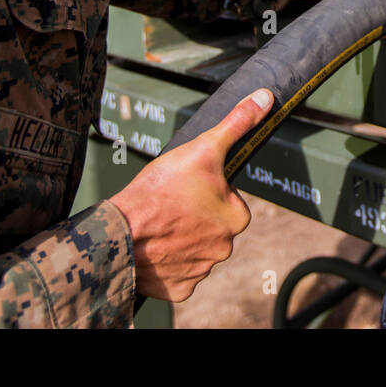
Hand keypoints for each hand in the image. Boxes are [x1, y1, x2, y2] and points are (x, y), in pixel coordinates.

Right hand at [109, 88, 273, 301]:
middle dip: (194, 215)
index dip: (207, 189)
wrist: (121, 233)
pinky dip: (167, 261)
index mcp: (237, 218)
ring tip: (160, 223)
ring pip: (195, 247)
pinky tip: (155, 246)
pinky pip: (177, 272)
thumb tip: (265, 98)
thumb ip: (236, 124)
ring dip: (180, 237)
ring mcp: (201, 270)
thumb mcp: (203, 148)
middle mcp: (224, 249)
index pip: (228, 200)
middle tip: (170, 205)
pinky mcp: (179, 288)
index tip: (186, 187)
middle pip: (212, 225)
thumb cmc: (161, 190)